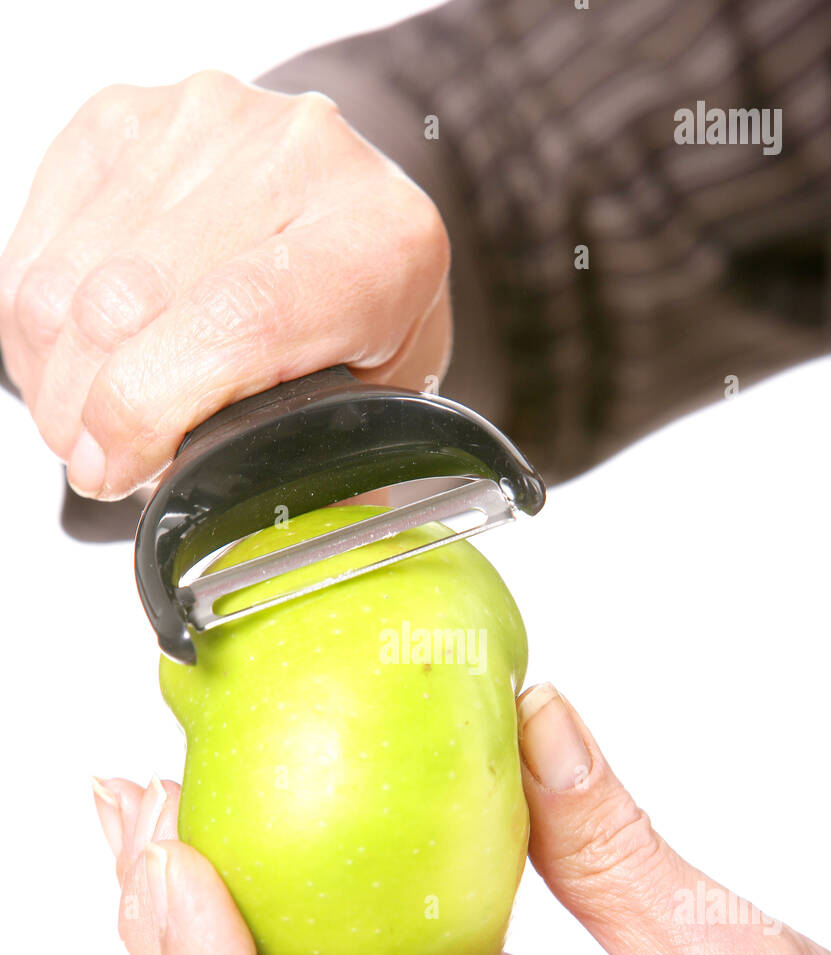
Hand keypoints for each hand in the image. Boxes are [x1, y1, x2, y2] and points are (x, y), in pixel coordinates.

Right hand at [0, 72, 450, 497]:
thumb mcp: (379, 396)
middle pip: (128, 300)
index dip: (152, 408)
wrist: (345, 201)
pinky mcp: (127, 116)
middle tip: (97, 467)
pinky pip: (35, 245)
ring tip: (85, 423)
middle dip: (86, 414)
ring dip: (51, 379)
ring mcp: (204, 123)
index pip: (240, 318)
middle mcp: (297, 159)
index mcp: (378, 241)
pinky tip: (72, 363)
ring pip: (65, 278)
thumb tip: (258, 546)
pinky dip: (33, 328)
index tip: (117, 470)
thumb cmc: (364, 308)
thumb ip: (327, 465)